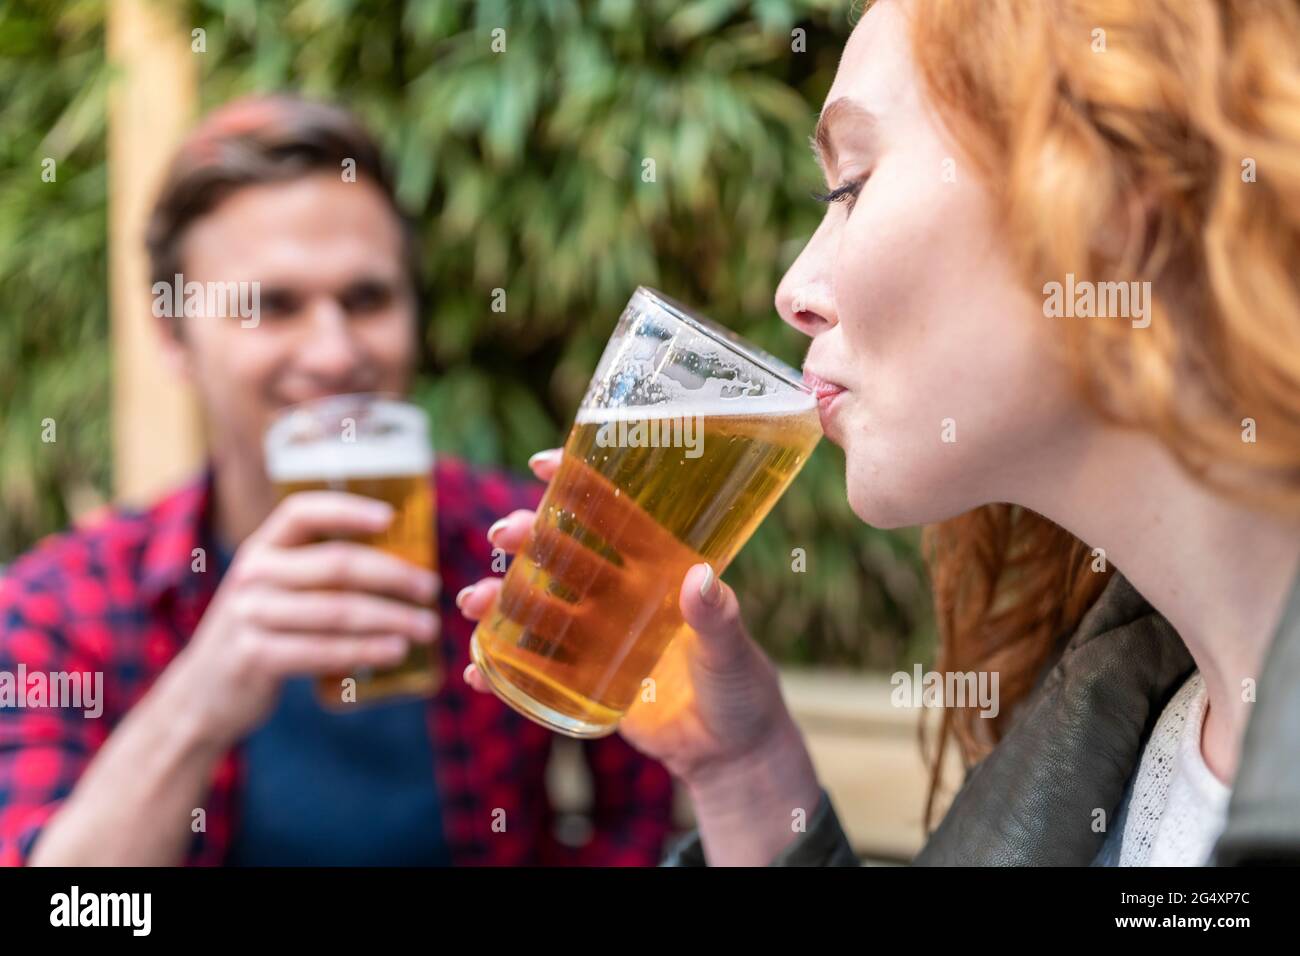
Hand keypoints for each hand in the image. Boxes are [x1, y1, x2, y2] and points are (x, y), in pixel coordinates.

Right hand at [170, 492, 439, 745]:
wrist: (202, 696)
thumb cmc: (261, 636)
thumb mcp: (274, 593)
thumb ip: (316, 575)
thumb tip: (401, 567)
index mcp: (260, 549)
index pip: (301, 512)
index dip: (346, 510)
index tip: (391, 517)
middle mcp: (252, 575)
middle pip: (336, 565)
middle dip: (392, 575)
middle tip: (430, 588)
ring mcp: (248, 616)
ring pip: (337, 610)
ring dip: (390, 618)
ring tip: (424, 627)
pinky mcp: (253, 657)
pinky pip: (322, 650)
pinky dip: (364, 651)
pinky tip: (394, 652)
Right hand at [456, 449, 809, 788]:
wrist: (729, 751)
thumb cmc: (741, 686)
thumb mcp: (731, 647)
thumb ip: (717, 617)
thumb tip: (698, 578)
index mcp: (655, 569)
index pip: (611, 514)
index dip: (576, 485)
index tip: (542, 465)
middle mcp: (619, 594)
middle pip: (561, 553)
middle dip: (525, 537)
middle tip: (502, 535)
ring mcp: (595, 635)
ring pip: (536, 605)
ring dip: (498, 597)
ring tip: (473, 601)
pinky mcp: (582, 681)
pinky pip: (532, 669)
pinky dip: (499, 670)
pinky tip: (476, 673)